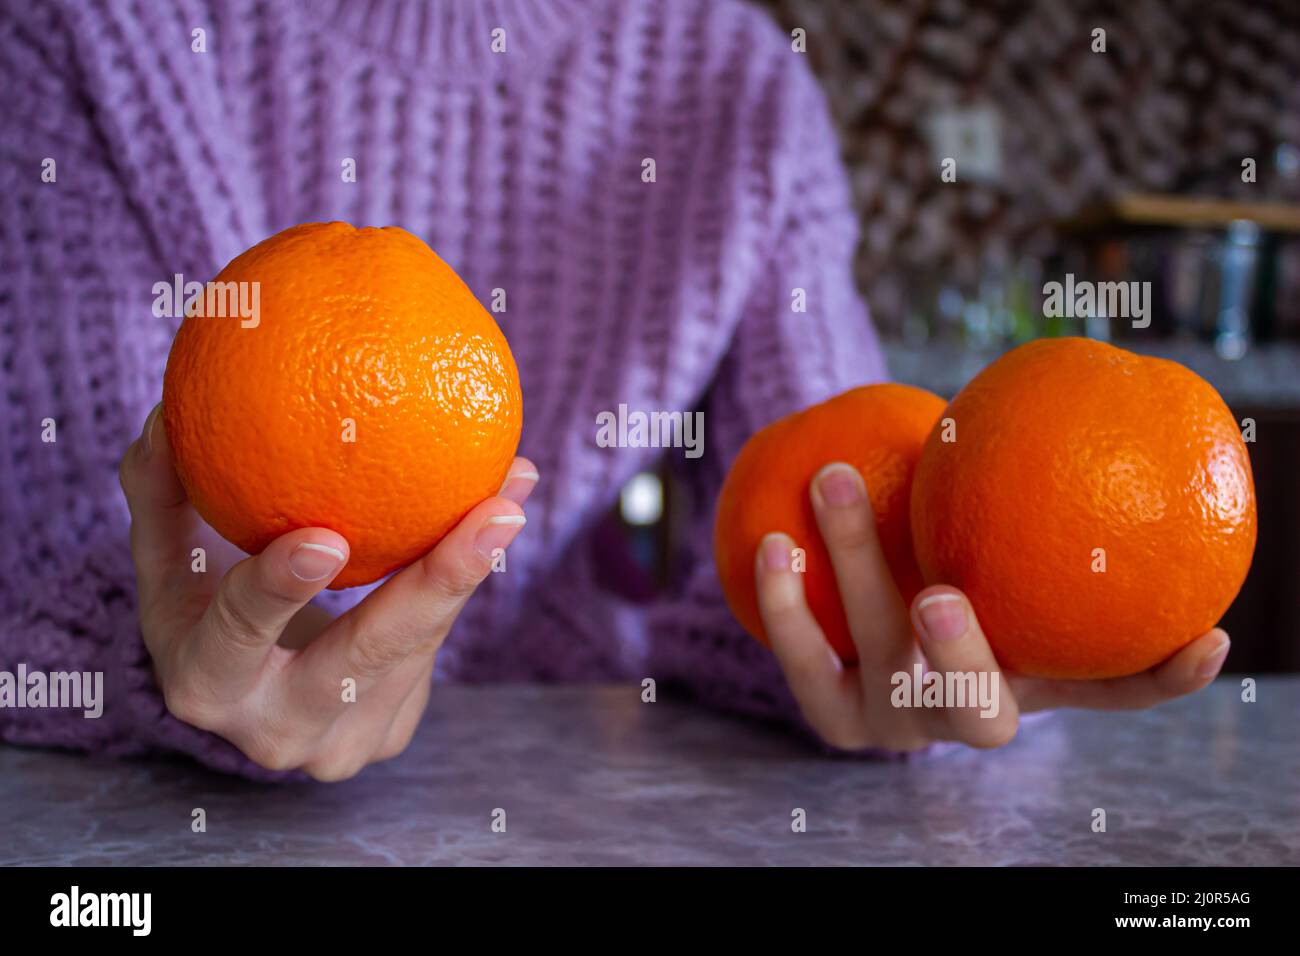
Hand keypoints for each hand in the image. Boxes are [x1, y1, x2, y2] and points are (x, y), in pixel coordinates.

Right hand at [119, 403, 538, 779]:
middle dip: (435, 588)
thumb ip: (162, 486)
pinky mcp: (389, 729)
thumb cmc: (199, 601)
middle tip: (493, 515)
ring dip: (474, 566)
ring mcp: (341, 742)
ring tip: (513, 488)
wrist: (244, 696)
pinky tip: (504, 504)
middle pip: (364, 659)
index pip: (236, 638)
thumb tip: (170, 408)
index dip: (276, 593)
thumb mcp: (168, 555)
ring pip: (420, 646)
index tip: (325, 538)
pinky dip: (469, 575)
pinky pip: (436, 643)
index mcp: (204, 682)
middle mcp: (275, 729)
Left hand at [755, 462, 1230, 751]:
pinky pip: (802, 663)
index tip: (1202, 637)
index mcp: (1025, 688)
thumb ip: (1023, 511)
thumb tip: (1074, 418)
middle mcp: (961, 721)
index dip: (1162, 680)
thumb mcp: (995, 560)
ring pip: (876, 664)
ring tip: (830, 483)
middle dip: (960, 661)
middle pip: (970, 706)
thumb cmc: (950, 571)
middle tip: (938, 596)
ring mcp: (891, 727)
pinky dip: (783, 610)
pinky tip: (771, 541)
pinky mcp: (826, 712)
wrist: (866, 625)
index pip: (1109, 693)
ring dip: (853, 573)